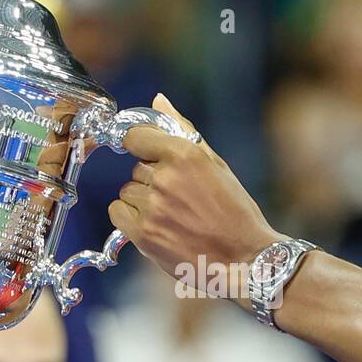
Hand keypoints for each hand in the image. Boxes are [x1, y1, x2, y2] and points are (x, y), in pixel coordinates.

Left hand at [107, 95, 284, 297]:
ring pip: (127, 191)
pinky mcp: (143, 234)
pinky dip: (131, 218)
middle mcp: (165, 178)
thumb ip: (184, 131)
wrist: (243, 261)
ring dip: (143, 201)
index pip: (135, 136)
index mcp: (185, 155)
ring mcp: (152, 207)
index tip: (150, 156)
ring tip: (173, 216)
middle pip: (136, 169)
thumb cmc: (236, 214)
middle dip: (152, 180)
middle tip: (181, 199)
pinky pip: (118, 213)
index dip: (142, 145)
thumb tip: (158, 100)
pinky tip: (157, 226)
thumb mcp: (217, 166)